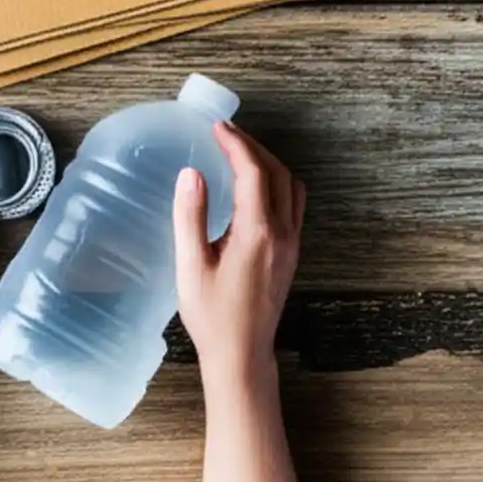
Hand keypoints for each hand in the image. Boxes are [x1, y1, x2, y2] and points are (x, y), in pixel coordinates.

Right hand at [173, 122, 303, 379]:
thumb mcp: (190, 266)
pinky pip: (292, 204)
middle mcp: (282, 234)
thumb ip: (191, 217)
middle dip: (252, 147)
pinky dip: (275, 182)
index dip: (235, 144)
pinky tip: (253, 186)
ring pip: (291, 187)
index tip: (216, 127)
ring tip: (239, 152)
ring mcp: (291, 244)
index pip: (252, 173)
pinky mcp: (290, 254)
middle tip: (225, 133)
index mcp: (257, 233)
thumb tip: (191, 174)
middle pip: (277, 173)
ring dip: (268, 163)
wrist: (241, 353)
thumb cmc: (211, 315)